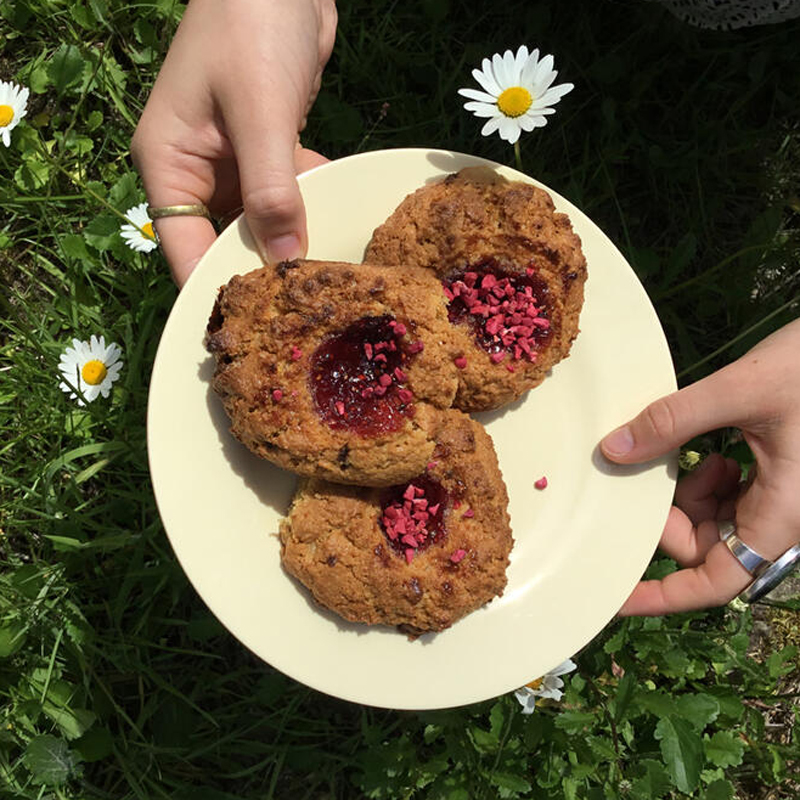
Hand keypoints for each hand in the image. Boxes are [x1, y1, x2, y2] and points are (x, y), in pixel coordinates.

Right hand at [132, 0, 337, 285]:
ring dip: (293, 238)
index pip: (183, 248)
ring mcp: (234, 164)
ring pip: (261, 223)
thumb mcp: (259, 111)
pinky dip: (309, 204)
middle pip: (225, 242)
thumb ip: (271, 187)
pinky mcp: (268, 154)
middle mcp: (197, 172)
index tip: (255, 327)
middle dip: (263, 269)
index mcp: (170, 163)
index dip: (216, 288)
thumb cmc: (251, 27)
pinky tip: (338, 219)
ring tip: (329, 276)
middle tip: (304, 307)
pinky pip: (287, 195)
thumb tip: (285, 258)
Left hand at [600, 318, 799, 614]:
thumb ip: (674, 421)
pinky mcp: (779, 483)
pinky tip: (717, 454)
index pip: (716, 582)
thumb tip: (613, 450)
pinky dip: (708, 484)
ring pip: (714, 525)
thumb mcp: (743, 390)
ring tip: (700, 456)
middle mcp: (783, 519)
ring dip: (689, 498)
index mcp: (782, 515)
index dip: (664, 596)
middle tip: (654, 475)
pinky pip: (730, 502)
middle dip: (670, 519)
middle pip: (706, 549)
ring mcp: (781, 502)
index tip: (617, 597)